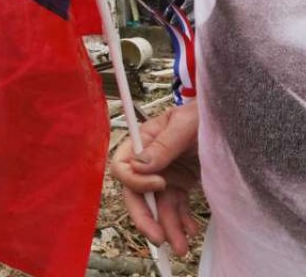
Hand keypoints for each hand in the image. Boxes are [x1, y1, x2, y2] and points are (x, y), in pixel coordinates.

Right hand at [110, 100, 200, 255]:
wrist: (239, 122)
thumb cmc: (208, 115)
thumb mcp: (187, 124)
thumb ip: (164, 143)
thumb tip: (139, 165)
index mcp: (145, 138)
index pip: (124, 163)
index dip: (135, 179)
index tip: (160, 184)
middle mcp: (151, 158)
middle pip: (135, 190)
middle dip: (144, 216)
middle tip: (158, 237)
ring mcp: (167, 172)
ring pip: (157, 204)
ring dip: (166, 226)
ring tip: (181, 247)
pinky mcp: (182, 183)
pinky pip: (175, 206)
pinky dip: (180, 222)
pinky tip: (190, 230)